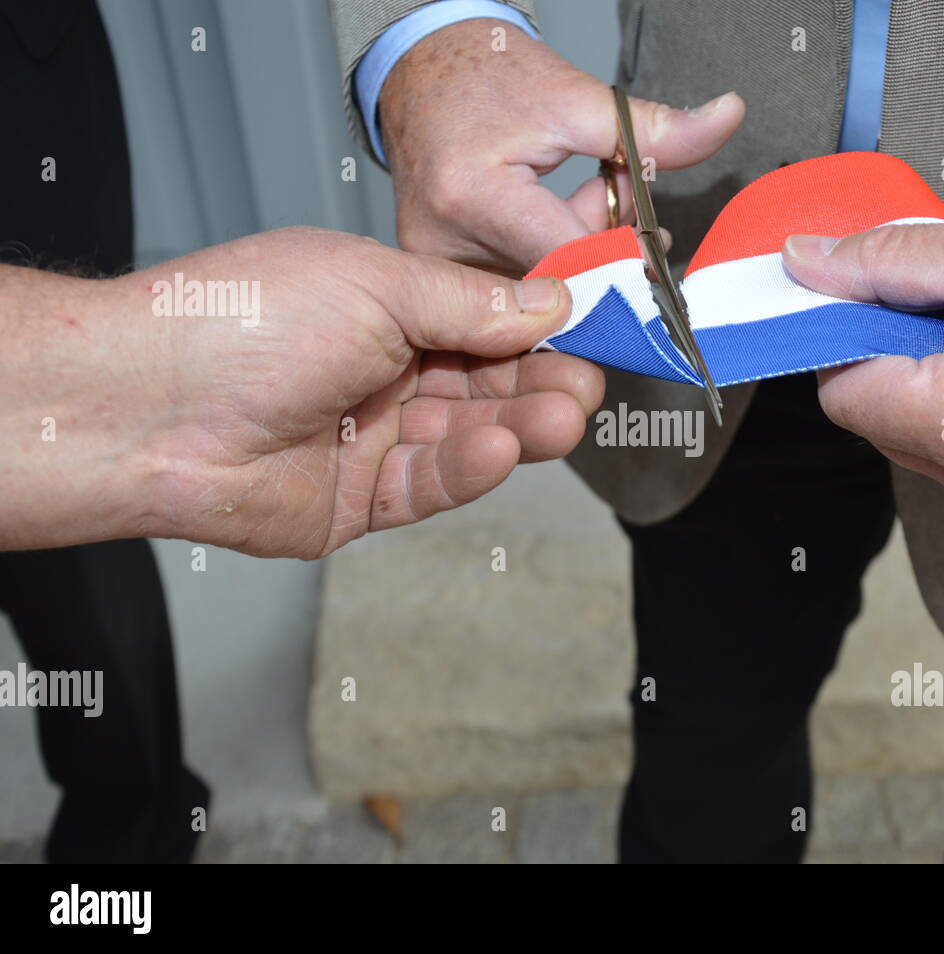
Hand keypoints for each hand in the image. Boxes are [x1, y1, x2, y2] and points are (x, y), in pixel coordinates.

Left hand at [5, 227, 601, 555]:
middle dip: (541, 382)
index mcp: (385, 305)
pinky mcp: (363, 500)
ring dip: (520, 426)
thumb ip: (470, 303)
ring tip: (565, 417)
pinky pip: (433, 484)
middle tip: (590, 385)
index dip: (539, 326)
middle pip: (487, 382)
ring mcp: (375, 437)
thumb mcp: (374, 284)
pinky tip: (504, 446)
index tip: (595, 328)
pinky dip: (471, 467)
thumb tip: (551, 301)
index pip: (485, 319)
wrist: (150, 408)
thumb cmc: (243, 321)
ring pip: (470, 435)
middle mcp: (384, 371)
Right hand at [378, 19, 744, 271]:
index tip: (658, 247)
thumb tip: (726, 118)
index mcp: (474, 198)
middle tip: (624, 204)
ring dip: (578, 258)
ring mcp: (437, 268)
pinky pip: (511, 290)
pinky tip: (555, 220)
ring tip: (584, 198)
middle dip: (604, 253)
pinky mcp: (437, 276)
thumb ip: (654, 129)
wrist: (421, 69)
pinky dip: (548, 262)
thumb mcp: (575, 97)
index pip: (572, 261)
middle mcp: (446, 245)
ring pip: (537, 294)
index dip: (625, 259)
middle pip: (557, 285)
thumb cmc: (487, 76)